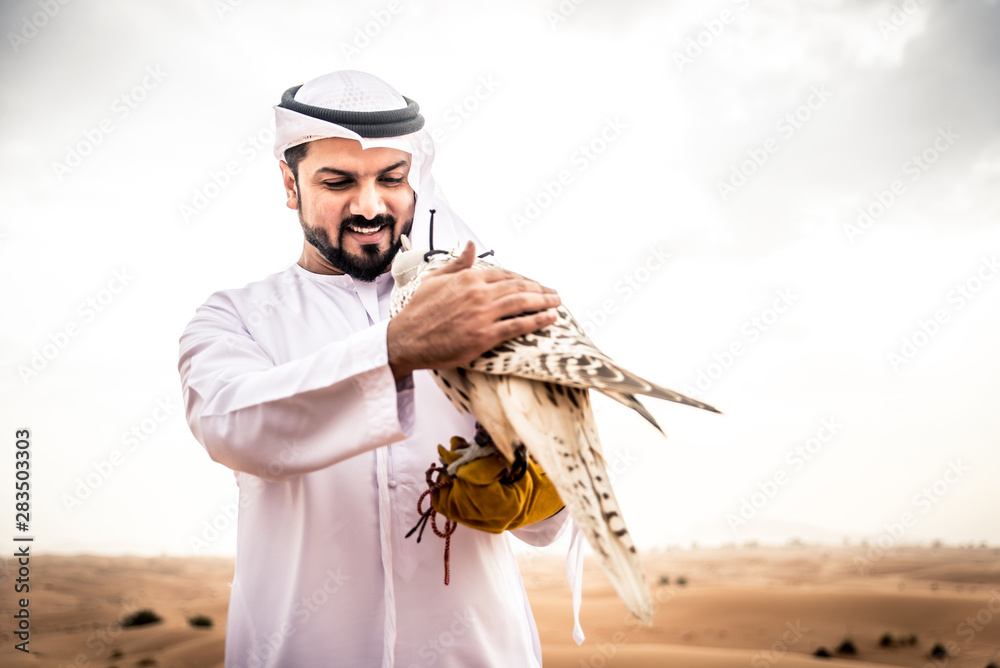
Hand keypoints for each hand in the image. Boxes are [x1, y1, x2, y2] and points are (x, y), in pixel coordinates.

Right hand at [387, 241, 559, 379]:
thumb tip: (472, 246)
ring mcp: (483, 314)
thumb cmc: (418, 311)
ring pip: (523, 303)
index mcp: (468, 278)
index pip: (505, 275)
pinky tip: (550, 319)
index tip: (534, 285)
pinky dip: (537, 321)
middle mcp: (478, 292)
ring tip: (557, 303)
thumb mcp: (435, 279)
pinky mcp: (485, 335)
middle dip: (540, 289)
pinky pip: (518, 325)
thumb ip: (458, 263)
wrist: (406, 339)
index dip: (523, 280)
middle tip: (553, 293)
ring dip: (544, 302)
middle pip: (519, 287)